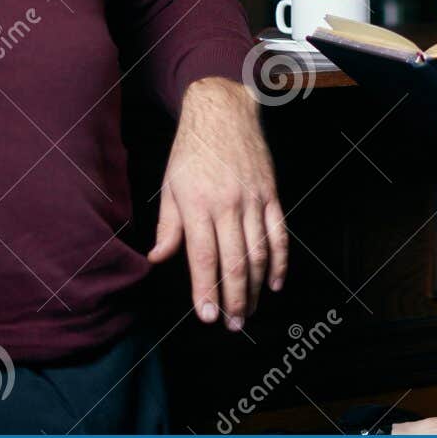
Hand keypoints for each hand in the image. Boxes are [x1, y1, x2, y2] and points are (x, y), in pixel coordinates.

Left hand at [148, 76, 287, 329]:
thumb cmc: (191, 150)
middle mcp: (226, 205)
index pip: (203, 257)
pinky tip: (274, 283)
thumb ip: (168, 227)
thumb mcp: (170, 186)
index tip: (207, 317)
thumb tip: (157, 259)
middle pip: (234, 262)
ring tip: (249, 311)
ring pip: (258, 252)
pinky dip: (279, 261)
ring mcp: (252, 200)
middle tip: (232, 325)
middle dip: (233, 299)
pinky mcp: (271, 194)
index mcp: (197, 205)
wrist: (223, 112)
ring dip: (254, 287)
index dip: (206, 291)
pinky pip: (278, 233)